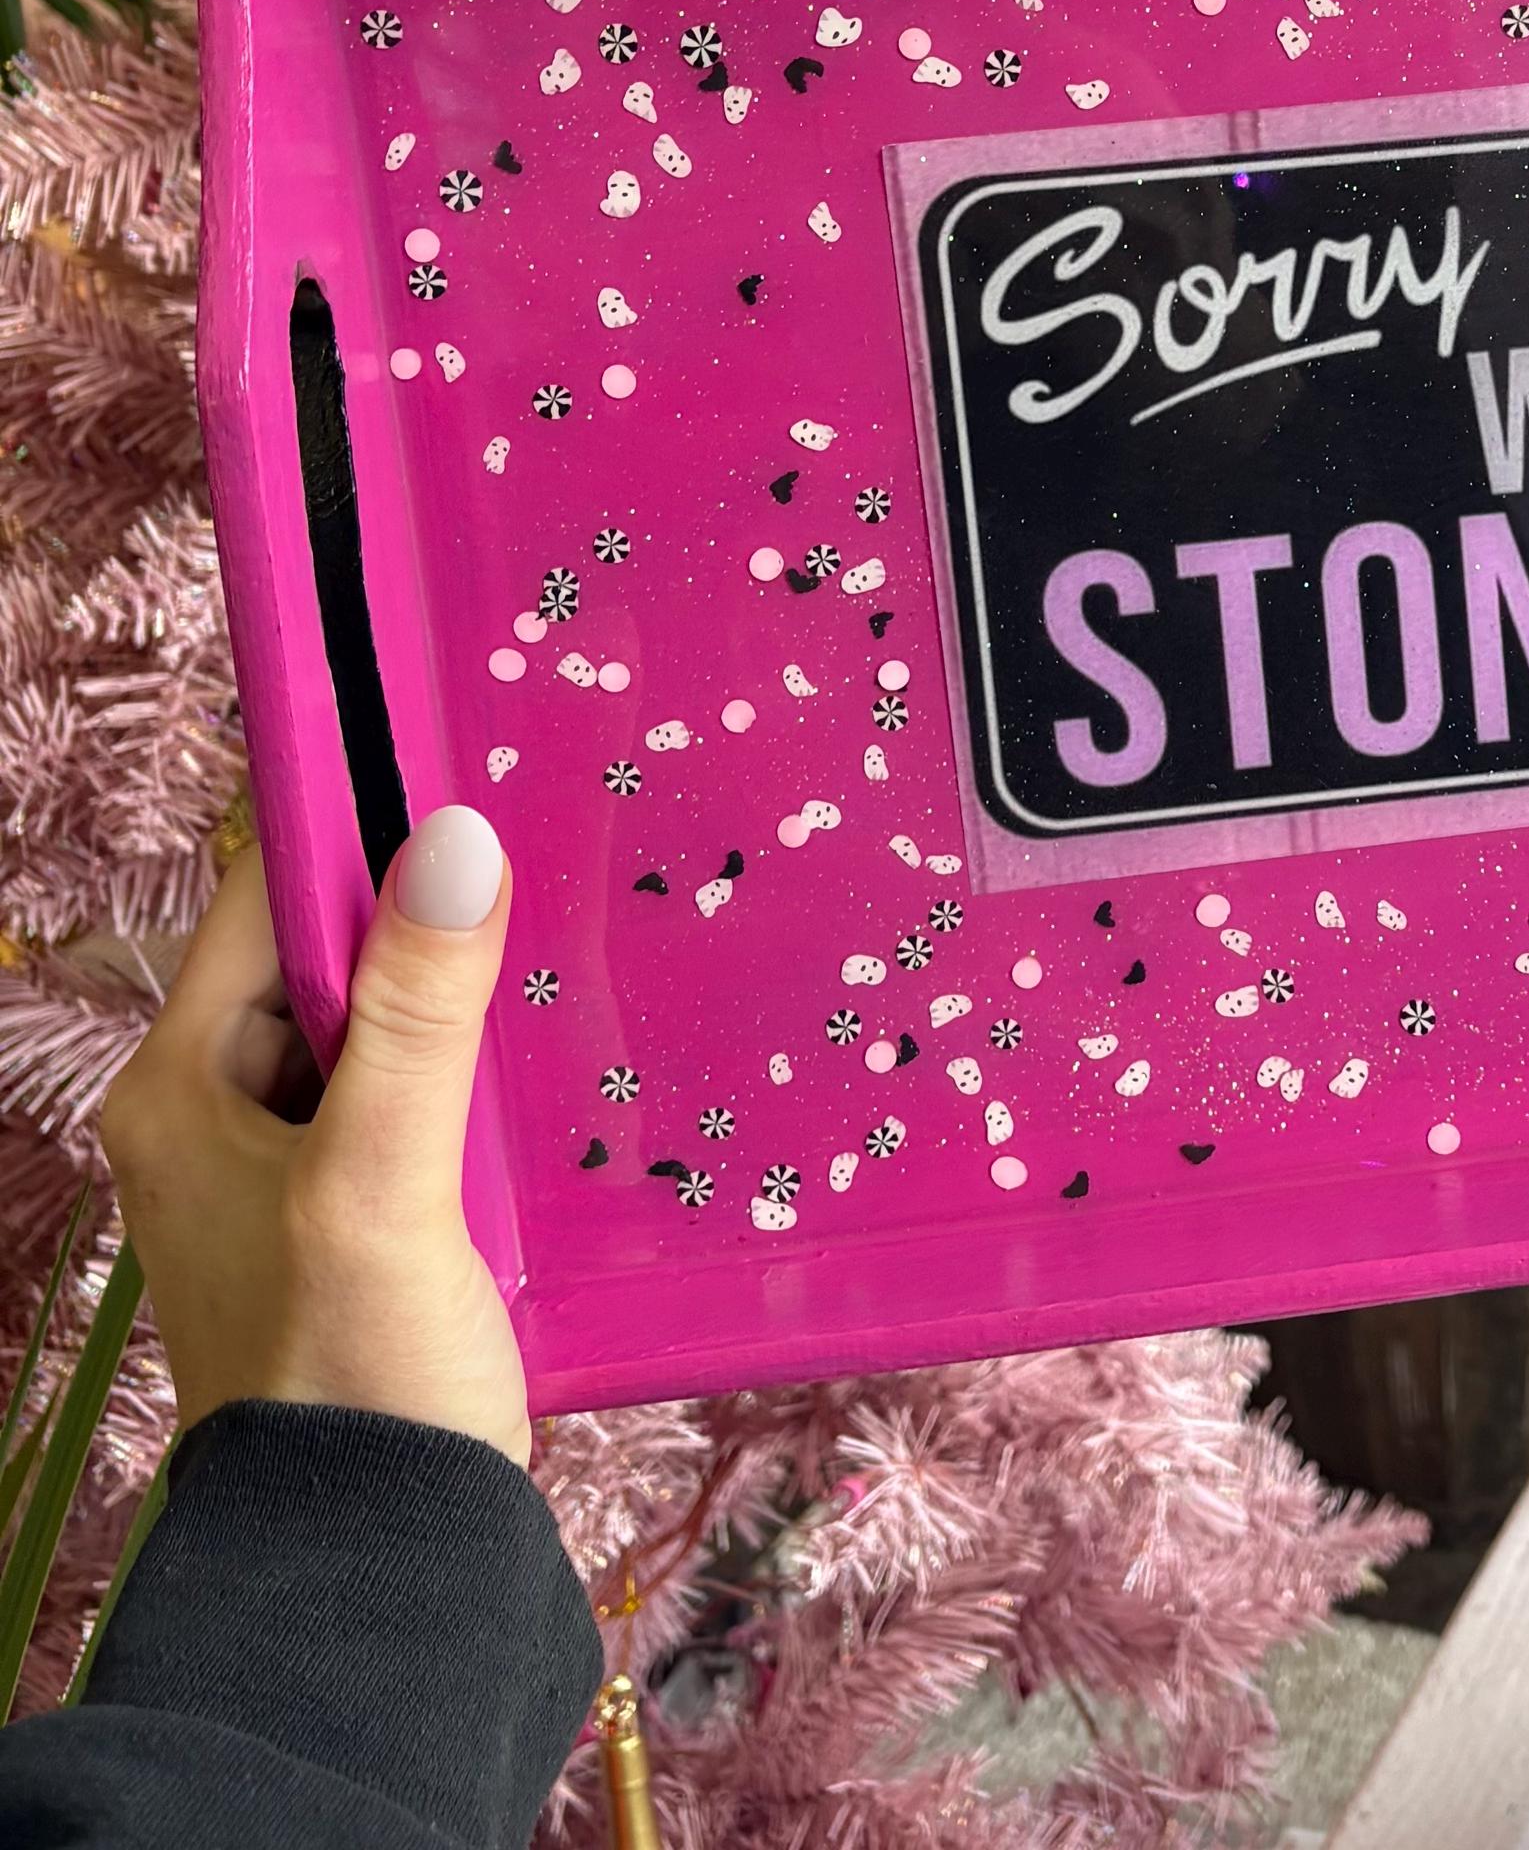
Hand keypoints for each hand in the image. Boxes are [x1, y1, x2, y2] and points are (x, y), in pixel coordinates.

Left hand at [103, 808, 532, 1463]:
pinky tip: (547, 1057)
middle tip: (541, 851)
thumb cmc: (353, 1372)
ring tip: (560, 942)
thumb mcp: (382, 1179)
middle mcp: (219, 1114)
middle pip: (329, 953)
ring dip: (460, 988)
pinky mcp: (364, 1207)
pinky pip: (417, 1088)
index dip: (358, 828)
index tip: (467, 768)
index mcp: (179, 1089)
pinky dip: (476, 1063)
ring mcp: (292, 1163)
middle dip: (428, 906)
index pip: (266, 900)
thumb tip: (453, 839)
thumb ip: (414, 1014)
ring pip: (383, 1020)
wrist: (377, 1551)